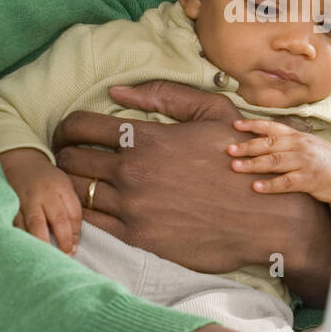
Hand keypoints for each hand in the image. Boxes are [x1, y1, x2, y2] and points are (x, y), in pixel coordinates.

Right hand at [0, 148, 82, 253]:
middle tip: (64, 257)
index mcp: (60, 187)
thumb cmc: (47, 181)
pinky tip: (27, 251)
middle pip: (57, 219)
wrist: (20, 163)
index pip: (73, 213)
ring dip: (42, 244)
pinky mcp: (10, 207)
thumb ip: (71, 211)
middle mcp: (44, 193)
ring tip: (47, 259)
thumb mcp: (64, 188)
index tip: (73, 249)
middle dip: (62, 240)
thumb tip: (73, 242)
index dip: (74, 234)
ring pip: (34, 225)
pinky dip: (23, 240)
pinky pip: (17, 227)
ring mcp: (25, 200)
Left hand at [50, 80, 330, 299]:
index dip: (67, 128)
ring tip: (78, 184)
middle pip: (69, 160)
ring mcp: (133, 208)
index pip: (79, 126)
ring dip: (70, 186)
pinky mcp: (138, 239)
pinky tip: (91, 209)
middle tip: (68, 159)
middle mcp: (133, 172)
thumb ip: (163, 96)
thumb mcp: (212, 113)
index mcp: (147, 138)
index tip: (69, 134)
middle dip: (64, 155)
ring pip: (74, 193)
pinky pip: (90, 224)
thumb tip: (116, 93)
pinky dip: (82, 214)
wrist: (266, 217)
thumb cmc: (241, 160)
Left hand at [226, 119, 330, 207]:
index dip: (253, 125)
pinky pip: (286, 182)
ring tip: (235, 166)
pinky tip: (256, 187)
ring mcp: (303, 162)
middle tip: (228, 149)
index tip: (235, 125)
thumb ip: (287, 142)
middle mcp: (298, 146)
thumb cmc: (326, 160)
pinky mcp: (308, 179)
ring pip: (274, 161)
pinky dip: (270, 185)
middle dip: (247, 146)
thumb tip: (262, 141)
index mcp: (297, 136)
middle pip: (268, 144)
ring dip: (253, 164)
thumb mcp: (307, 145)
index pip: (272, 127)